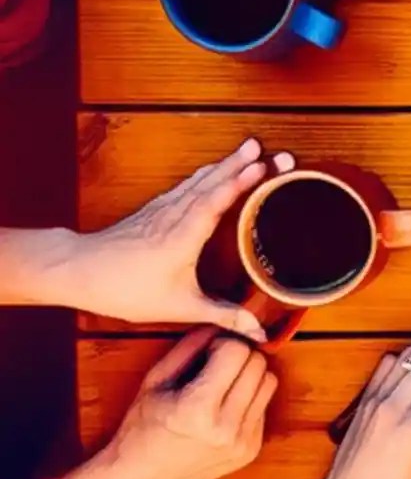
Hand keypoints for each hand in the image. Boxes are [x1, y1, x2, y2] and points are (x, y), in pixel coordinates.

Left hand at [69, 138, 293, 340]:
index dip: (238, 184)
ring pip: (198, 181)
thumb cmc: (126, 289)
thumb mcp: (178, 307)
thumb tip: (257, 331)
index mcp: (182, 238)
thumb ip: (221, 316)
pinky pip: (186, 186)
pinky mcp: (155, 209)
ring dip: (224, 164)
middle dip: (237, 164)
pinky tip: (213, 170)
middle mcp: (174, 216)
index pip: (214, 203)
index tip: (261, 166)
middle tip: (263, 147)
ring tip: (248, 149)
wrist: (78, 271)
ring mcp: (163, 209)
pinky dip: (205, 174)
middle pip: (209, 183)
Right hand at [99, 328, 276, 478]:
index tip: (207, 352)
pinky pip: (264, 406)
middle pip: (258, 364)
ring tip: (222, 385)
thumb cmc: (142, 425)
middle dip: (239, 357)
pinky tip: (224, 408)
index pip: (237, 351)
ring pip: (269, 382)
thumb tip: (222, 322)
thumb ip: (190, 345)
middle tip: (216, 366)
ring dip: (249, 376)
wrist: (140, 478)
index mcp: (197, 409)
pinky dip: (248, 399)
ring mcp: (242, 443)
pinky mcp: (251, 450)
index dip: (222, 344)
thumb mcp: (156, 379)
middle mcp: (226, 428)